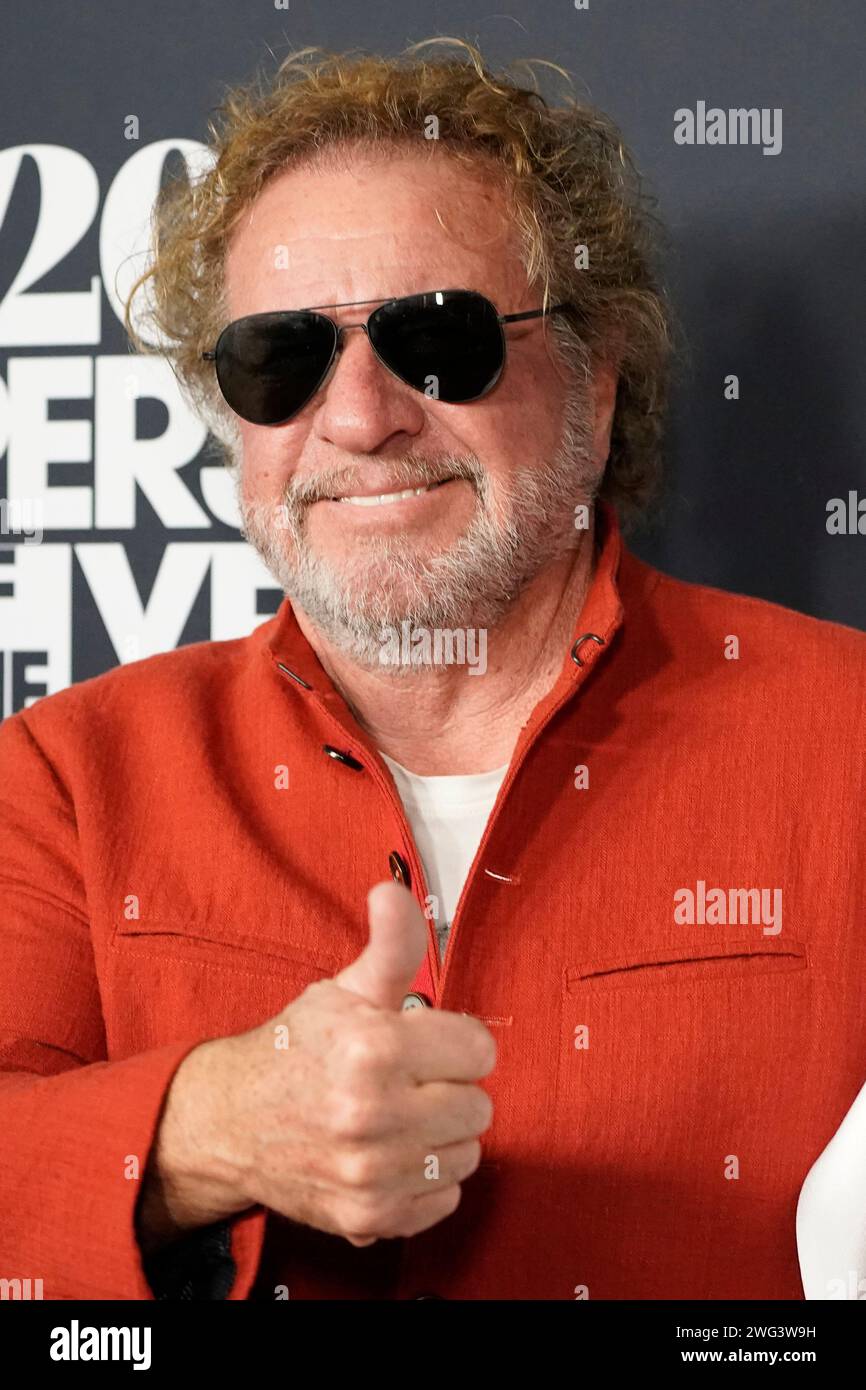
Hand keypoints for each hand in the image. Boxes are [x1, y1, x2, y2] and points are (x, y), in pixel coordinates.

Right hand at [138, 881, 495, 1250]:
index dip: (453, 1041)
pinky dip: (426, 1179)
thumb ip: (390, 944)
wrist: (230, 1123)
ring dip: (441, 1135)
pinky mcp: (371, 1217)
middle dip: (448, 1088)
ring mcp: (373, 1174)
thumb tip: (396, 890)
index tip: (423, 1042)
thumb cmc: (295, 1050)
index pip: (480, 1049)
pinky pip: (445, 1199)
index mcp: (374, 1050)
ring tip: (399, 1116)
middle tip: (407, 1081)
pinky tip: (393, 1154)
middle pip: (479, 1105)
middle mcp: (374, 1116)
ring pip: (466, 1154)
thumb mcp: (344, 989)